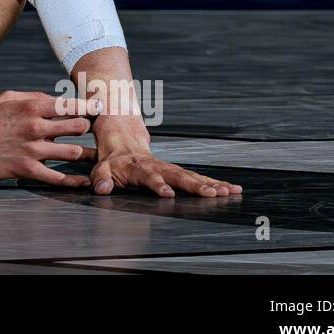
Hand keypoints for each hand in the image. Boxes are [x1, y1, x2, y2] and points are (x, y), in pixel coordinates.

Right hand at [0, 90, 98, 185]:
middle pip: (78, 127)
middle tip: (93, 132)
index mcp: (31, 108)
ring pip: (73, 152)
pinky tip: (84, 181)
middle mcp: (35, 128)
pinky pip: (58, 177)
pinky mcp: (28, 170)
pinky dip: (75, 181)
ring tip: (94, 155)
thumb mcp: (8, 98)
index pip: (70, 105)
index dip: (89, 107)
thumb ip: (34, 97)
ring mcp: (32, 150)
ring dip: (87, 154)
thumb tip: (58, 100)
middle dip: (88, 129)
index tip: (100, 110)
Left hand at [92, 127, 242, 197]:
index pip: (149, 177)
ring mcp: (170, 168)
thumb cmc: (112, 160)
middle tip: (212, 194)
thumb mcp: (101, 168)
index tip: (168, 194)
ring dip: (211, 184)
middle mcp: (158, 166)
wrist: (123, 140)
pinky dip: (215, 183)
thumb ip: (101, 178)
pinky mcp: (178, 172)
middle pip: (178, 175)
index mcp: (139, 167)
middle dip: (195, 185)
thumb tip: (103, 189)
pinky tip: (233, 190)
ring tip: (230, 192)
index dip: (158, 184)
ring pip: (192, 176)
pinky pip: (198, 178)